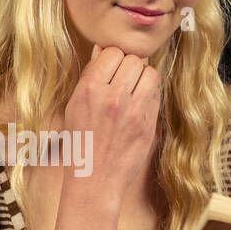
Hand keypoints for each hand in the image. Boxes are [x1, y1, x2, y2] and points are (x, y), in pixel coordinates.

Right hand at [62, 45, 160, 204]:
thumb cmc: (80, 143)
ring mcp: (133, 112)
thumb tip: (101, 49)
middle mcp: (112, 98)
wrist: (93, 180)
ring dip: (143, 78)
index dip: (112, 59)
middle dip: (128, 67)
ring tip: (133, 90)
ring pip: (150, 72)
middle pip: (133, 59)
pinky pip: (156, 94)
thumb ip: (89, 76)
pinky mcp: (149, 125)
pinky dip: (149, 95)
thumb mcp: (74, 107)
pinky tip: (139, 106)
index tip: (110, 70)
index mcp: (89, 90)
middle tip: (122, 81)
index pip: (112, 52)